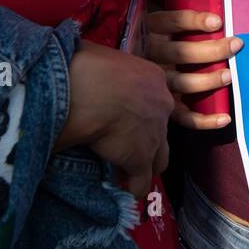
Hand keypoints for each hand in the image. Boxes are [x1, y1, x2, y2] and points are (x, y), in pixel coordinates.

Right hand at [57, 40, 173, 198]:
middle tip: (129, 147)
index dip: (140, 113)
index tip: (125, 120)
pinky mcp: (140, 158)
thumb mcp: (103, 57)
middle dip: (149, 141)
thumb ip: (105, 65)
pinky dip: (135, 188)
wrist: (89, 88)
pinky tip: (126, 192)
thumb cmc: (87, 64)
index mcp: (153, 78)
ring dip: (145, 166)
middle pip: (163, 130)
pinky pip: (141, 181)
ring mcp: (155, 134)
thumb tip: (85, 63)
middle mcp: (162, 105)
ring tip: (128, 172)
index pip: (154, 101)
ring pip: (159, 159)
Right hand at [146, 9, 241, 129]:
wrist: (107, 77)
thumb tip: (215, 19)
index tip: (217, 22)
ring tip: (229, 76)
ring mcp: (153, 83)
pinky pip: (181, 115)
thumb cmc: (143, 41)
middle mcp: (150, 56)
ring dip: (207, 81)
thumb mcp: (149, 23)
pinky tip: (224, 118)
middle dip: (211, 50)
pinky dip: (203, 120)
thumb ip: (175, 21)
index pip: (171, 22)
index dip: (194, 22)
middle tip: (236, 45)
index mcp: (148, 31)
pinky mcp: (159, 106)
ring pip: (182, 82)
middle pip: (180, 53)